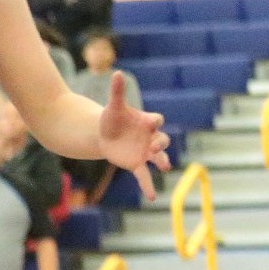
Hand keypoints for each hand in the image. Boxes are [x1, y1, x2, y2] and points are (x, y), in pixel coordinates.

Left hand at [96, 72, 171, 199]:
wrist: (104, 134)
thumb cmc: (112, 118)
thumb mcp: (113, 106)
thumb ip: (117, 91)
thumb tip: (116, 72)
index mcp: (146, 122)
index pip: (156, 120)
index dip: (154, 122)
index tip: (150, 123)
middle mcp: (150, 137)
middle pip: (162, 139)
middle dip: (161, 143)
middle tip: (154, 146)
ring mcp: (145, 152)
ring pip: (159, 157)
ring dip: (162, 160)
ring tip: (164, 166)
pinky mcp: (136, 163)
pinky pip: (144, 176)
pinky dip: (148, 186)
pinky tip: (153, 197)